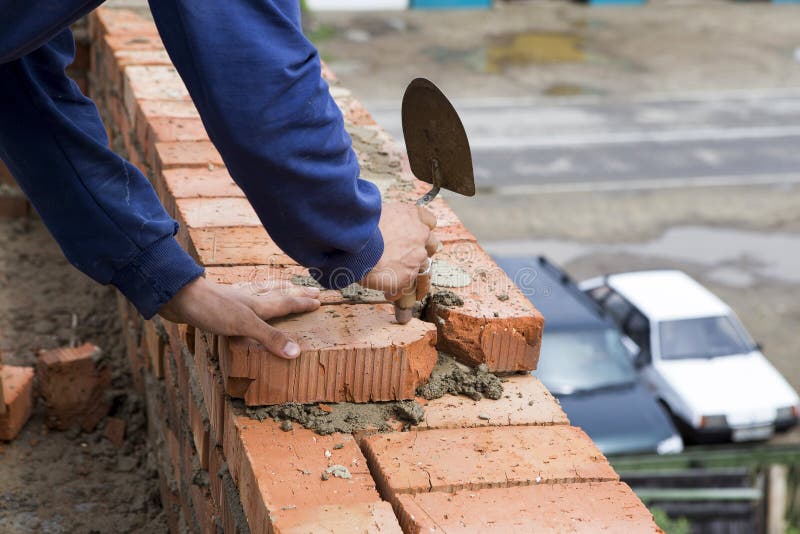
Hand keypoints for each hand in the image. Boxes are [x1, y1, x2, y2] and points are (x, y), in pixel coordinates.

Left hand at [158, 277, 320, 358]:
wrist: (179, 297)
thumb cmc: (212, 309)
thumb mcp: (245, 325)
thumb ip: (270, 338)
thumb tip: (297, 351)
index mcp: (258, 305)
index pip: (286, 303)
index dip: (303, 303)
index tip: (320, 300)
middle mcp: (249, 302)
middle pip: (278, 296)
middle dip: (296, 294)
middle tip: (312, 290)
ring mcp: (234, 304)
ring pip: (262, 298)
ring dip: (277, 296)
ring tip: (285, 293)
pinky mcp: (219, 309)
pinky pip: (244, 308)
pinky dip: (253, 307)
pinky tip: (246, 310)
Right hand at [360, 202, 437, 300]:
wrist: (353, 245)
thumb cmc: (359, 227)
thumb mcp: (377, 213)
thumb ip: (390, 219)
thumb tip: (386, 226)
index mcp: (411, 215)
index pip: (429, 220)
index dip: (422, 228)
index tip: (415, 234)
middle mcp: (419, 235)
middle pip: (431, 244)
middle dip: (421, 250)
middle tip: (405, 256)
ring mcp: (416, 257)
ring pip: (422, 267)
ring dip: (410, 271)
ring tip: (394, 277)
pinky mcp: (408, 276)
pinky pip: (407, 287)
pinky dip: (398, 290)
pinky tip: (387, 291)